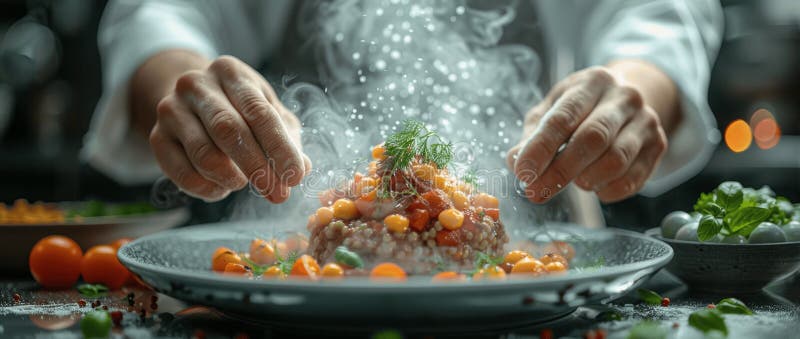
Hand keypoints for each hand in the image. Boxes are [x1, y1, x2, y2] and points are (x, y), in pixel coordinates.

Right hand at [149, 55, 310, 201]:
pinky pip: (181, 172)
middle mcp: (196, 84)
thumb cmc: (241, 109)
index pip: (258, 111)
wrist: (192, 101)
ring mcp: (171, 109)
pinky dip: (207, 188)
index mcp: (231, 72)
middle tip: (276, 194)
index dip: (279, 147)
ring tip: (244, 184)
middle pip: (229, 130)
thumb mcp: (270, 114)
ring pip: (204, 153)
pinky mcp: (157, 136)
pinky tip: (221, 189)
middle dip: (257, 167)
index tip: (295, 177)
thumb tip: (302, 169)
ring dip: (231, 178)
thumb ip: (288, 140)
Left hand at [507, 66, 667, 202]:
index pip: (563, 118)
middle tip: (536, 192)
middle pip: (593, 138)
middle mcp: (624, 97)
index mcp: (591, 82)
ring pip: (616, 160)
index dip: (540, 149)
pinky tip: (595, 186)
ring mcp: (646, 120)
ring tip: (572, 182)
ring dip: (586, 181)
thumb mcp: (550, 111)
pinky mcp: (658, 144)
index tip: (522, 173)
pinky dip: (608, 191)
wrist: (625, 100)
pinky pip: (632, 179)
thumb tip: (514, 162)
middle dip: (560, 171)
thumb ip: (532, 137)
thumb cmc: (579, 109)